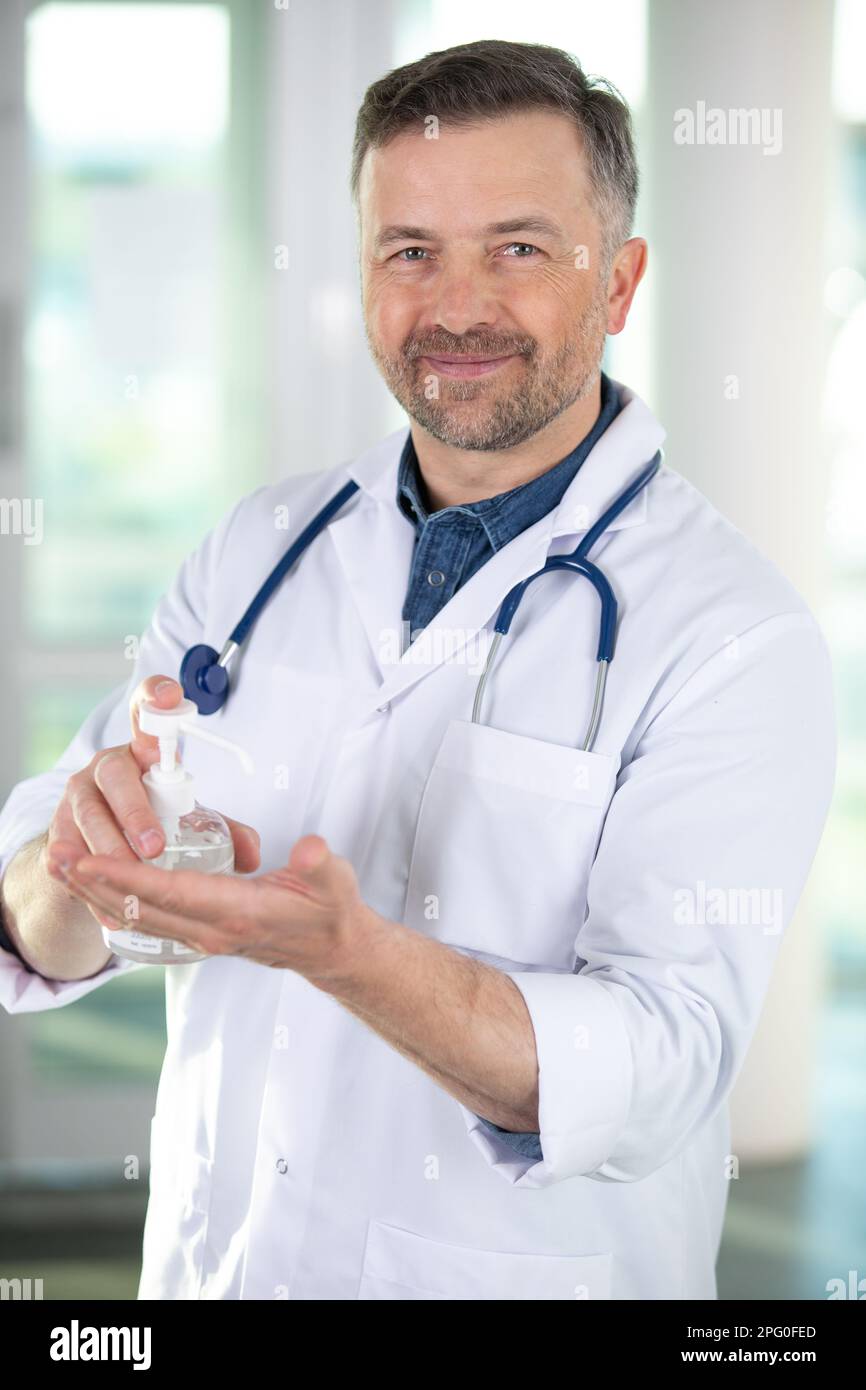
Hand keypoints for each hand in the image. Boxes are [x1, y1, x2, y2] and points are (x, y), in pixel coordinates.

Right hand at [43, 674, 259, 933]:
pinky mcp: (57, 834)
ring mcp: (76, 799)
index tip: (170, 697)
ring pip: (86, 817)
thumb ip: (225, 829)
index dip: (155, 697)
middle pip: (114, 775)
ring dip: (109, 849)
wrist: (103, 847)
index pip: (145, 711)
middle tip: (155, 845)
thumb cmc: (155, 818)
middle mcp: (106, 767)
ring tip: (133, 877)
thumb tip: (252, 853)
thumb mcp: (189, 817)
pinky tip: (105, 904)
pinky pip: (66, 854)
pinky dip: (86, 881)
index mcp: (142, 750)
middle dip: (134, 811)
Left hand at [53, 833, 376, 980]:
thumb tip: (308, 850)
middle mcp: (212, 930)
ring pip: (136, 917)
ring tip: (60, 866)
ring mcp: (202, 937)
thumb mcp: (335, 882)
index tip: (90, 858)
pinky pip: (146, 921)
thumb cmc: (330, 911)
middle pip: (139, 908)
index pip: (170, 893)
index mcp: (238, 913)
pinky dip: (114, 902)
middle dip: (94, 882)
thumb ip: (320, 865)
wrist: (332, 950)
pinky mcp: (199, 935)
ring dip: (95, 892)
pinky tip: (92, 888)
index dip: (127, 876)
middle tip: (55, 855)